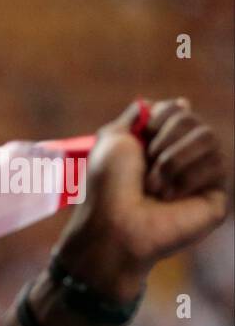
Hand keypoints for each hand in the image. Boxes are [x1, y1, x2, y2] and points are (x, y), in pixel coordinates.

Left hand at [55, 98, 230, 303]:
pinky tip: (170, 198)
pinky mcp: (215, 196)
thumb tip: (178, 102)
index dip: (160, 119)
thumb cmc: (108, 186)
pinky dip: (186, 178)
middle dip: (166, 140)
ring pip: (209, 138)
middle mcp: (182, 157)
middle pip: (195, 121)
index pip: (178, 109)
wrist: (114, 224)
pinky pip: (217, 165)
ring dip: (172, 161)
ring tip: (154, 187)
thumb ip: (139, 115)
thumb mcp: (114, 139)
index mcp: (158, 143)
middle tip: (147, 165)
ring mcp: (200, 177)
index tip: (143, 136)